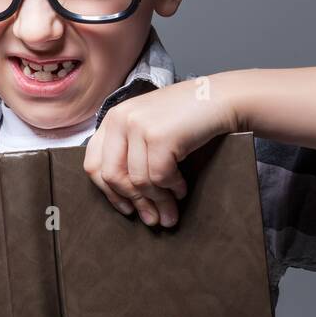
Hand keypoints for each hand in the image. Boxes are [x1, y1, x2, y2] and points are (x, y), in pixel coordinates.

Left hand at [83, 76, 239, 227]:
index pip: (93, 164)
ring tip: (171, 211)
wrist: (221, 97)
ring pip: (138, 181)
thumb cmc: (188, 116)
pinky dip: (172, 189)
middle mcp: (119, 119)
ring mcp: (137, 126)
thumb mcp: (149, 128)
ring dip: (158, 202)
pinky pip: (159, 177)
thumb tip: (126, 198)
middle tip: (152, 219)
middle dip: (134, 202)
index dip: (109, 192)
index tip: (126, 208)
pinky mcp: (158, 136)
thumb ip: (131, 152)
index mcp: (112, 119)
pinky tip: (182, 189)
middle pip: (112, 176)